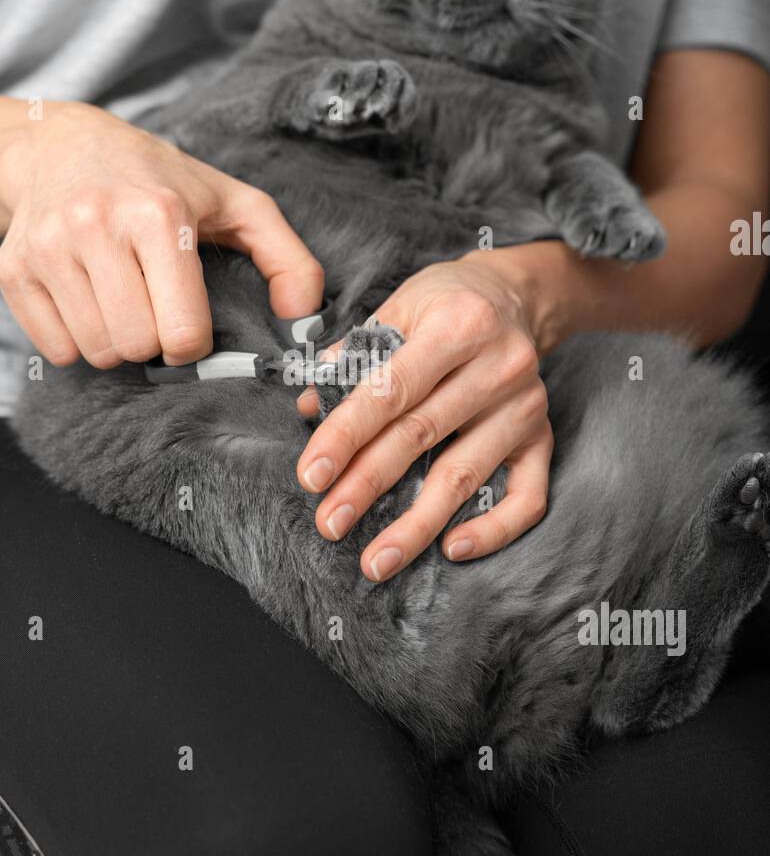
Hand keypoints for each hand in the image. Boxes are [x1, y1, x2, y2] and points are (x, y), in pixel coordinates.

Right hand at [0, 102, 322, 366]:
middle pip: (136, 346)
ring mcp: (47, 248)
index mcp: (158, 212)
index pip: (182, 331)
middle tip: (154, 309)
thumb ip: (286, 257)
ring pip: (95, 352)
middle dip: (153, 341)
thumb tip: (301, 317)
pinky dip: (76, 340)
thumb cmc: (159, 179)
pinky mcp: (14, 270)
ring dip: (116, 342)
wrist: (60, 146)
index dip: (194, 341)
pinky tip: (87, 302)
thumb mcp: (234, 203)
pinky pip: (54, 350)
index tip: (191, 320)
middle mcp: (96, 225)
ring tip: (123, 302)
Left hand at [295, 250, 552, 580]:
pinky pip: (528, 496)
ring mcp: (525, 406)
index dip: (346, 436)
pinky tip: (452, 549)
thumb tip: (311, 407)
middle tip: (329, 523)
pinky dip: (494, 529)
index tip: (311, 476)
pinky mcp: (544, 437)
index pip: (390, 391)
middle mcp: (499, 367)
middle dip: (367, 485)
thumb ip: (354, 355)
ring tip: (375, 561)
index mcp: (457, 325)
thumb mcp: (399, 306)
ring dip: (416, 525)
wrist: (519, 294)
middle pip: (421, 437)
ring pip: (465, 475)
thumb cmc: (447, 302)